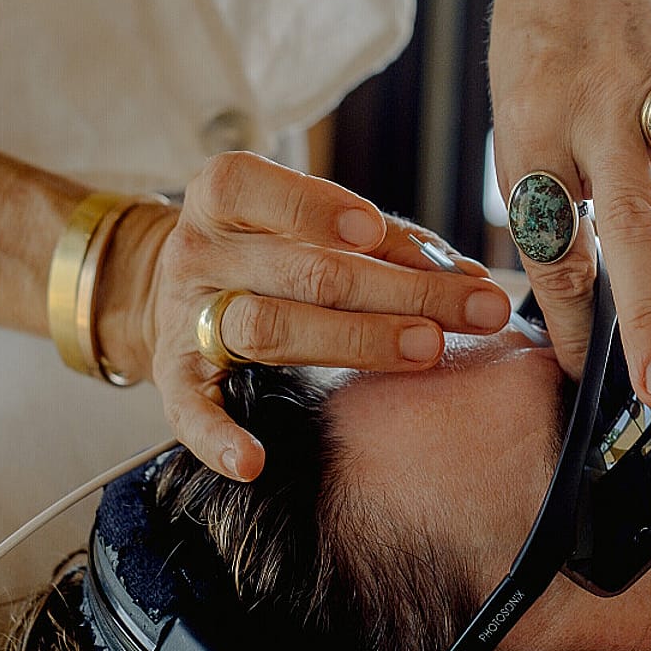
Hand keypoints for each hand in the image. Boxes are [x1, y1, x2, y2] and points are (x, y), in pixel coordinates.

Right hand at [112, 152, 510, 479]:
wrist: (177, 296)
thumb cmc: (274, 253)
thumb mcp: (314, 228)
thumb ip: (389, 245)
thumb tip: (474, 280)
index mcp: (223, 200)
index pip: (252, 187)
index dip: (311, 206)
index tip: (373, 230)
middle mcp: (198, 255)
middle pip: (300, 271)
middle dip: (396, 290)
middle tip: (471, 309)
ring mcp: (186, 321)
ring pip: (266, 329)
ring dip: (353, 341)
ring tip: (425, 349)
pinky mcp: (177, 382)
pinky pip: (191, 414)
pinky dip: (219, 439)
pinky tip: (254, 462)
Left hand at [490, 0, 650, 408]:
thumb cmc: (543, 50)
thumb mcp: (516, 124)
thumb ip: (549, 202)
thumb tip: (572, 306)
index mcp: (537, 133)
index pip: (552, 240)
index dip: (566, 312)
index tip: (582, 370)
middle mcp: (596, 111)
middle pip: (622, 215)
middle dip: (641, 307)